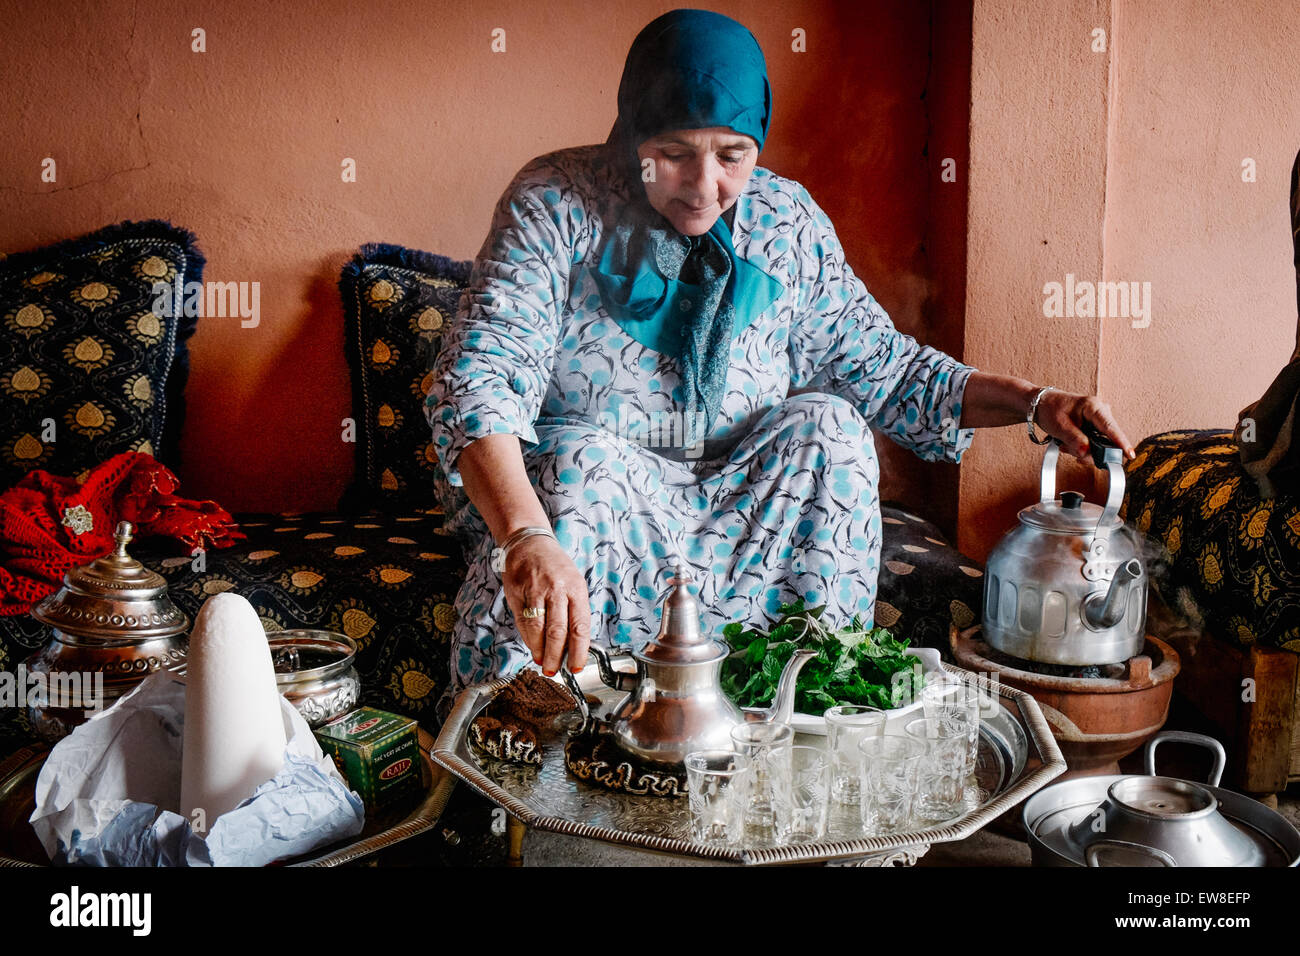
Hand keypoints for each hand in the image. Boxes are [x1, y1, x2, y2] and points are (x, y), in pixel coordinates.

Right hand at [500, 534, 592, 675]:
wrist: (530, 543)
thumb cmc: (555, 567)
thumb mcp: (573, 584)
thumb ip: (573, 612)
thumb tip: (573, 645)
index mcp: (576, 589)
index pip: (580, 627)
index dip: (579, 651)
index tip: (577, 667)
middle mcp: (557, 590)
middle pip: (558, 631)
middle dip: (557, 657)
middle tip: (555, 670)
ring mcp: (536, 591)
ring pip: (538, 629)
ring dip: (540, 651)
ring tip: (542, 662)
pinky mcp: (517, 592)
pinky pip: (522, 621)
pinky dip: (527, 638)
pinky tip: (532, 646)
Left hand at [1034, 390, 1136, 462]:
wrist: (1041, 404)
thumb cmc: (1049, 409)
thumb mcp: (1059, 426)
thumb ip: (1074, 440)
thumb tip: (1086, 452)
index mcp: (1093, 406)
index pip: (1110, 427)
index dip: (1120, 442)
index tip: (1129, 454)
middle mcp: (1100, 412)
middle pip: (1106, 440)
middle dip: (1089, 450)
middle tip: (1071, 450)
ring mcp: (1098, 420)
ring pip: (1099, 444)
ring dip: (1082, 449)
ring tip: (1065, 444)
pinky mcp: (1094, 427)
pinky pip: (1094, 443)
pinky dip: (1081, 447)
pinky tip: (1069, 444)